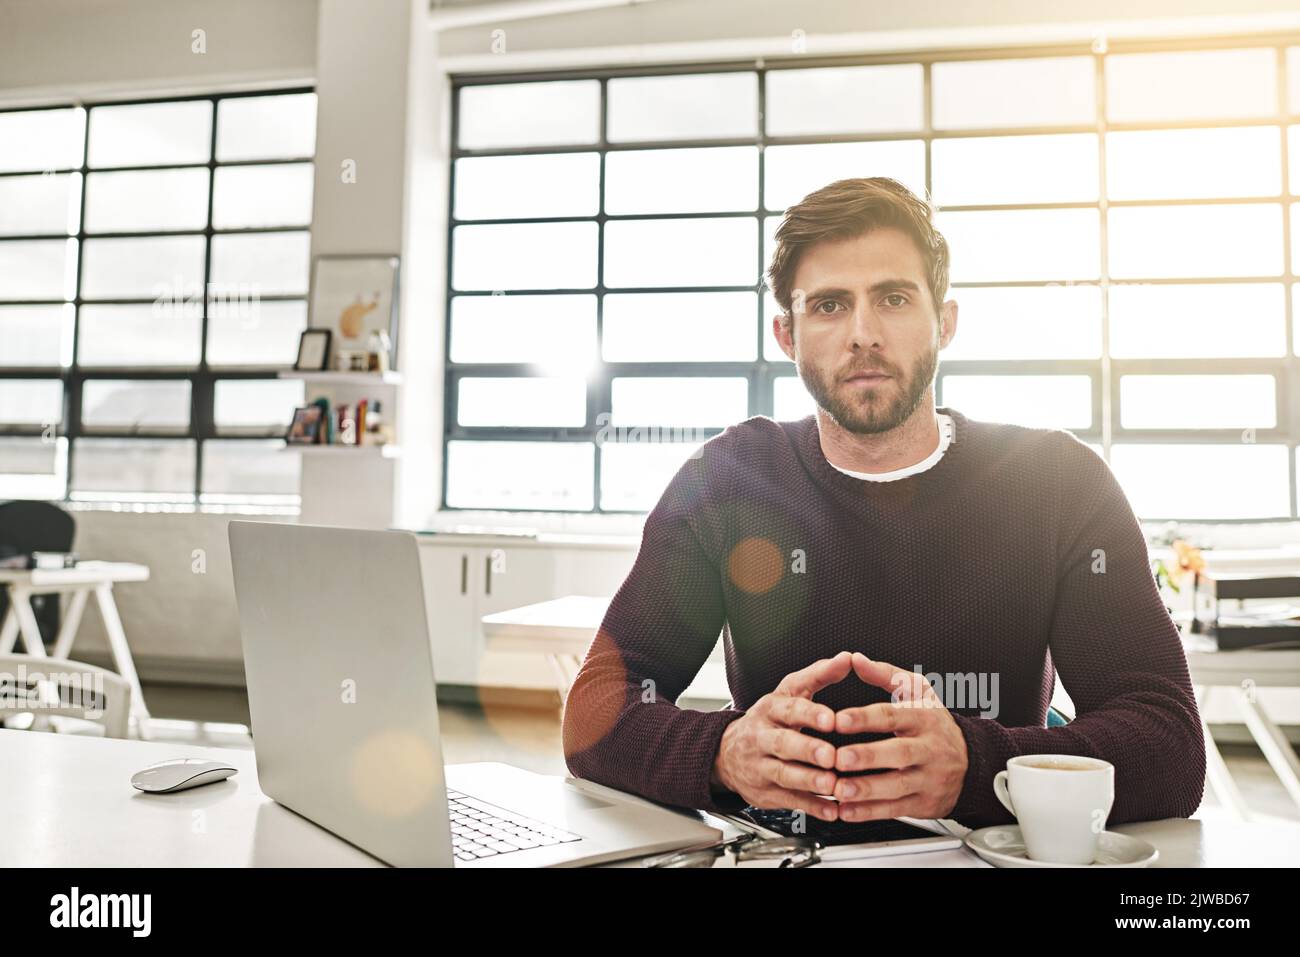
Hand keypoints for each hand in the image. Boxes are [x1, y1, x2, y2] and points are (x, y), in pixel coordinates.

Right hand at [711, 651, 852, 820]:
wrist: (726, 752)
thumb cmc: (769, 720)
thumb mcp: (789, 692)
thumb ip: (819, 675)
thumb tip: (847, 658)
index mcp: (771, 710)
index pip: (789, 709)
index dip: (809, 714)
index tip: (830, 719)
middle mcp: (763, 738)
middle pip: (783, 744)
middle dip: (807, 750)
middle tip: (831, 755)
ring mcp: (762, 766)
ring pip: (784, 774)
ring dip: (809, 781)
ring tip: (832, 784)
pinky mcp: (766, 793)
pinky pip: (789, 802)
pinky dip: (811, 807)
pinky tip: (831, 810)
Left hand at [830, 652, 968, 821]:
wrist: (973, 761)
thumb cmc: (935, 723)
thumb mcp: (918, 691)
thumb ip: (885, 674)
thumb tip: (856, 659)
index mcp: (923, 718)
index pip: (892, 715)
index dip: (865, 718)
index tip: (839, 720)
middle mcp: (928, 748)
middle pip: (898, 753)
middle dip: (867, 756)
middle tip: (838, 758)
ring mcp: (928, 778)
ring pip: (897, 786)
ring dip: (866, 790)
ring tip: (839, 789)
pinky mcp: (924, 803)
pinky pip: (896, 809)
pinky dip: (870, 812)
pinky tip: (846, 811)